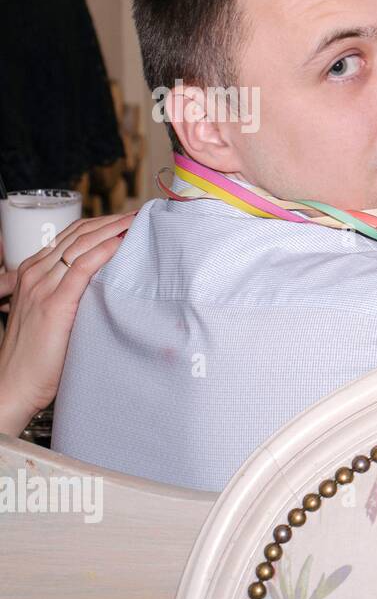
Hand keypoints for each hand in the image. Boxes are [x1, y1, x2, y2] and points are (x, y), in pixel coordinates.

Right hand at [0, 212, 135, 435]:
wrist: (13, 384)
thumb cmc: (37, 356)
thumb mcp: (52, 315)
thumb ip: (71, 296)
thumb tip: (105, 287)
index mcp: (33, 273)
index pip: (71, 236)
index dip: (100, 224)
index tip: (127, 218)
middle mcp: (35, 274)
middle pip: (78, 234)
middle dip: (111, 220)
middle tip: (140, 214)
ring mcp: (42, 286)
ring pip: (81, 245)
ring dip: (113, 229)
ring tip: (138, 221)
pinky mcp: (54, 303)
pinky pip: (81, 267)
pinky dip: (103, 251)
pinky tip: (122, 242)